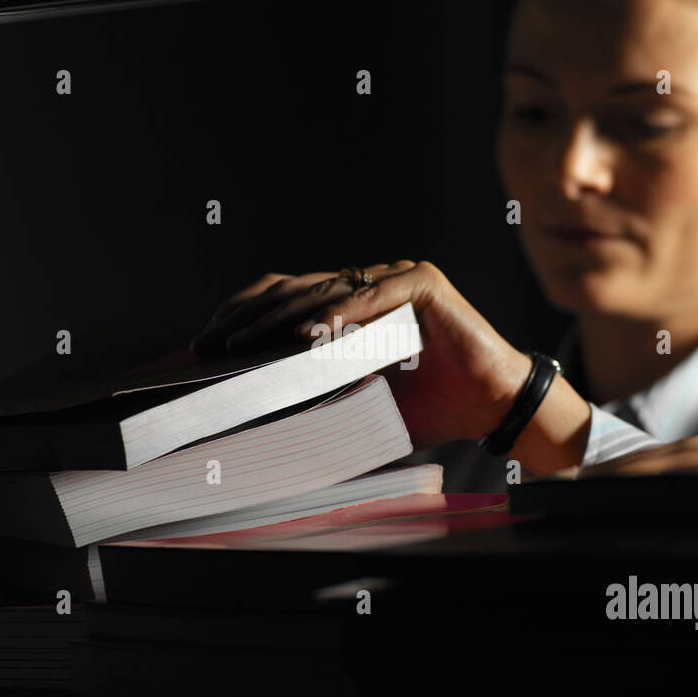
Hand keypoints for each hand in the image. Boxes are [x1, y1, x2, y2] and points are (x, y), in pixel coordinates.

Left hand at [190, 260, 533, 449]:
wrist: (491, 406)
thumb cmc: (429, 407)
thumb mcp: (357, 401)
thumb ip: (317, 395)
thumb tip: (260, 417)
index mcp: (350, 306)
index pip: (284, 299)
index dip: (244, 316)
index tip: (206, 343)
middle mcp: (369, 284)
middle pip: (294, 290)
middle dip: (247, 318)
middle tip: (210, 343)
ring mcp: (395, 279)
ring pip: (326, 290)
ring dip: (282, 318)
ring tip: (245, 342)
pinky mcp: (423, 284)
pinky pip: (372, 297)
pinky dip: (338, 315)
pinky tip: (308, 336)